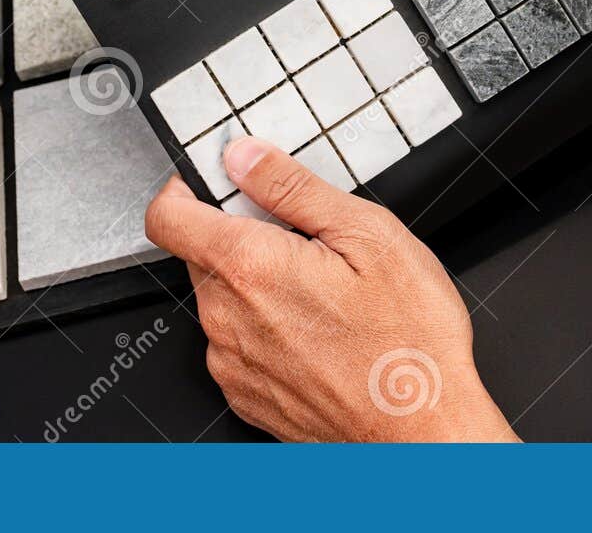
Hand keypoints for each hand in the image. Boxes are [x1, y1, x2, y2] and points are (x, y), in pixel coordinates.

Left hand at [145, 137, 516, 441]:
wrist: (424, 434)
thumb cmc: (408, 343)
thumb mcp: (368, 234)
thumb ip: (293, 188)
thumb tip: (244, 157)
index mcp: (249, 266)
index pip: (167, 215)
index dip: (185, 189)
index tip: (216, 184)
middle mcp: (226, 318)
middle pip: (201, 255)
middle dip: (242, 238)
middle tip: (304, 244)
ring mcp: (232, 364)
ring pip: (223, 302)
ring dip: (257, 288)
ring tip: (323, 296)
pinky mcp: (247, 397)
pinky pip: (238, 347)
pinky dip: (267, 332)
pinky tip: (319, 335)